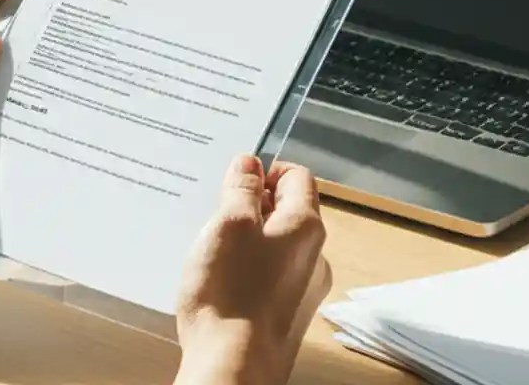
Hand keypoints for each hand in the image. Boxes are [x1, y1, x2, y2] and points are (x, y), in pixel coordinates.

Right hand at [174, 156, 332, 384]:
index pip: (297, 176)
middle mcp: (314, 256)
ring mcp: (303, 289)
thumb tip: (249, 164)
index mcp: (306, 227)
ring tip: (215, 253)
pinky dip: (248, 271)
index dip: (265, 171)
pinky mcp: (286, 314)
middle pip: (287, 212)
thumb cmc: (230, 294)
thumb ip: (241, 188)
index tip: (234, 181)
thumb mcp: (228, 224)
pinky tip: (222, 284)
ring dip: (247, 240)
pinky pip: (269, 277)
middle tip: (217, 217)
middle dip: (251, 207)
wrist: (234, 367)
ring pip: (276, 246)